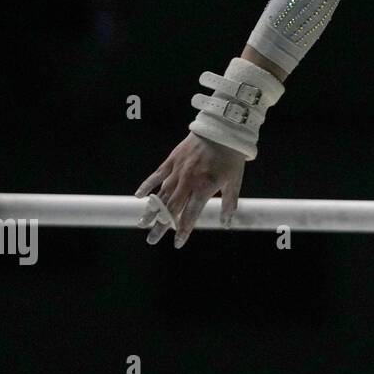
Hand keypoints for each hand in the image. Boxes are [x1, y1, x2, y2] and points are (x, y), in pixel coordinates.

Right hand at [135, 132, 245, 246]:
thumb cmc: (231, 157)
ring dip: (151, 210)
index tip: (177, 243)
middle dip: (161, 226)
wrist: (223, 130)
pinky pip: (156, 175)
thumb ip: (229, 204)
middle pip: (171, 208)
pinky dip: (147, 186)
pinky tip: (138, 196)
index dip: (184, 230)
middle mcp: (188, 182)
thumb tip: (226, 223)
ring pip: (161, 194)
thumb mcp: (235, 181)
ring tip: (142, 223)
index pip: (190, 214)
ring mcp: (178, 171)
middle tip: (151, 240)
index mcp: (204, 188)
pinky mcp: (172, 160)